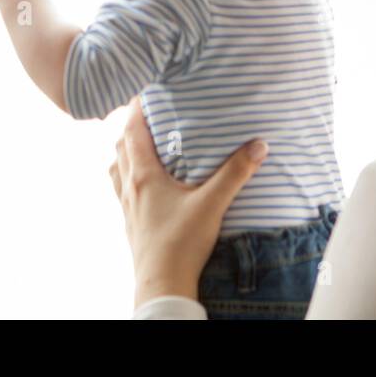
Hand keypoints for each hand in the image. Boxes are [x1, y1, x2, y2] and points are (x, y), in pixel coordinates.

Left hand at [110, 98, 268, 307]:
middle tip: (146, 114)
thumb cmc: (182, 242)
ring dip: (124, 152)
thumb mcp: (212, 203)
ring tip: (139, 145)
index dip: (134, 109)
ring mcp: (127, 206)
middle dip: (130, 127)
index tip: (143, 92)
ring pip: (116, 169)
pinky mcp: (131, 223)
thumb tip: (259, 145)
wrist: (163, 283)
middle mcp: (129, 187)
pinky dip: (126, 177)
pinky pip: (121, 190)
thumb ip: (236, 172)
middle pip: (120, 147)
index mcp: (143, 175)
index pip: (131, 131)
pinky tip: (142, 184)